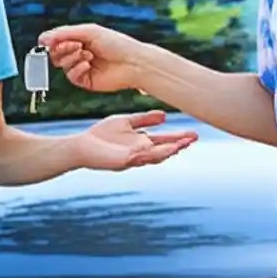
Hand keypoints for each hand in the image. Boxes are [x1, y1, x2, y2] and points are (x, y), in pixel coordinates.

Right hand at [39, 23, 144, 92]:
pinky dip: (76, 69)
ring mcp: (82, 68)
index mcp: (81, 39)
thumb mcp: (88, 32)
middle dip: (62, 48)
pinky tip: (87, 64)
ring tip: (87, 53)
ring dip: (71, 57)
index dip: (52, 40)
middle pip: (56, 53)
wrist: (133, 62)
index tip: (49, 40)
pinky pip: (71, 76)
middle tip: (75, 45)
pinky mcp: (86, 81)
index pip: (57, 40)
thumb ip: (64, 34)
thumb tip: (41, 38)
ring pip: (62, 65)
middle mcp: (79, 53)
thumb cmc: (115, 43)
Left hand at [72, 109, 197, 170]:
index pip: (164, 140)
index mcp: (142, 142)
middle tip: (194, 138)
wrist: (82, 145)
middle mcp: (140, 152)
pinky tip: (160, 149)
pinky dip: (153, 154)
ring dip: (169, 150)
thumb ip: (144, 119)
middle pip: (164, 149)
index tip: (193, 133)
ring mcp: (133, 157)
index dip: (178, 137)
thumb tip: (165, 116)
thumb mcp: (126, 122)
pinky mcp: (124, 161)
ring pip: (155, 155)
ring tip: (183, 144)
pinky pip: (141, 157)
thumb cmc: (102, 135)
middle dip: (179, 144)